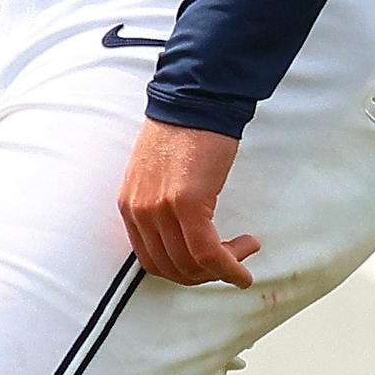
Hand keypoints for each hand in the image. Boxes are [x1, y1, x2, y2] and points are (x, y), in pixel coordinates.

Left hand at [120, 119, 256, 286]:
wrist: (197, 99)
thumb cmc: (185, 129)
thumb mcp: (158, 173)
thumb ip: (160, 202)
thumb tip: (182, 231)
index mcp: (130, 204)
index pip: (150, 260)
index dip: (182, 270)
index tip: (206, 265)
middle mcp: (140, 210)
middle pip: (170, 268)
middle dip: (203, 275)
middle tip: (229, 262)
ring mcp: (161, 209)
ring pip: (190, 265)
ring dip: (221, 269)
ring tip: (244, 250)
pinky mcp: (188, 204)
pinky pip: (208, 253)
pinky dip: (229, 268)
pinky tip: (243, 270)